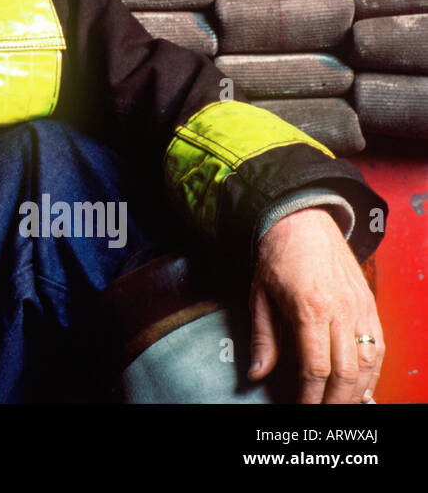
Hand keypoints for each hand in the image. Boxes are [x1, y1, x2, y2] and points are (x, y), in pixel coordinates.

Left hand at [248, 206, 383, 402]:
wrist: (303, 220)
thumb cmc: (277, 255)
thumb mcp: (259, 296)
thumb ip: (262, 338)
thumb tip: (257, 373)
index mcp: (310, 308)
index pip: (316, 367)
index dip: (309, 395)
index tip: (301, 409)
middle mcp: (341, 310)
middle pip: (346, 371)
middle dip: (335, 400)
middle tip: (322, 415)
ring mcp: (360, 307)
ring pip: (368, 362)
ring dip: (357, 390)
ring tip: (343, 406)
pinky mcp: (369, 304)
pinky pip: (378, 345)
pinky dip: (373, 370)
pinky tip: (363, 385)